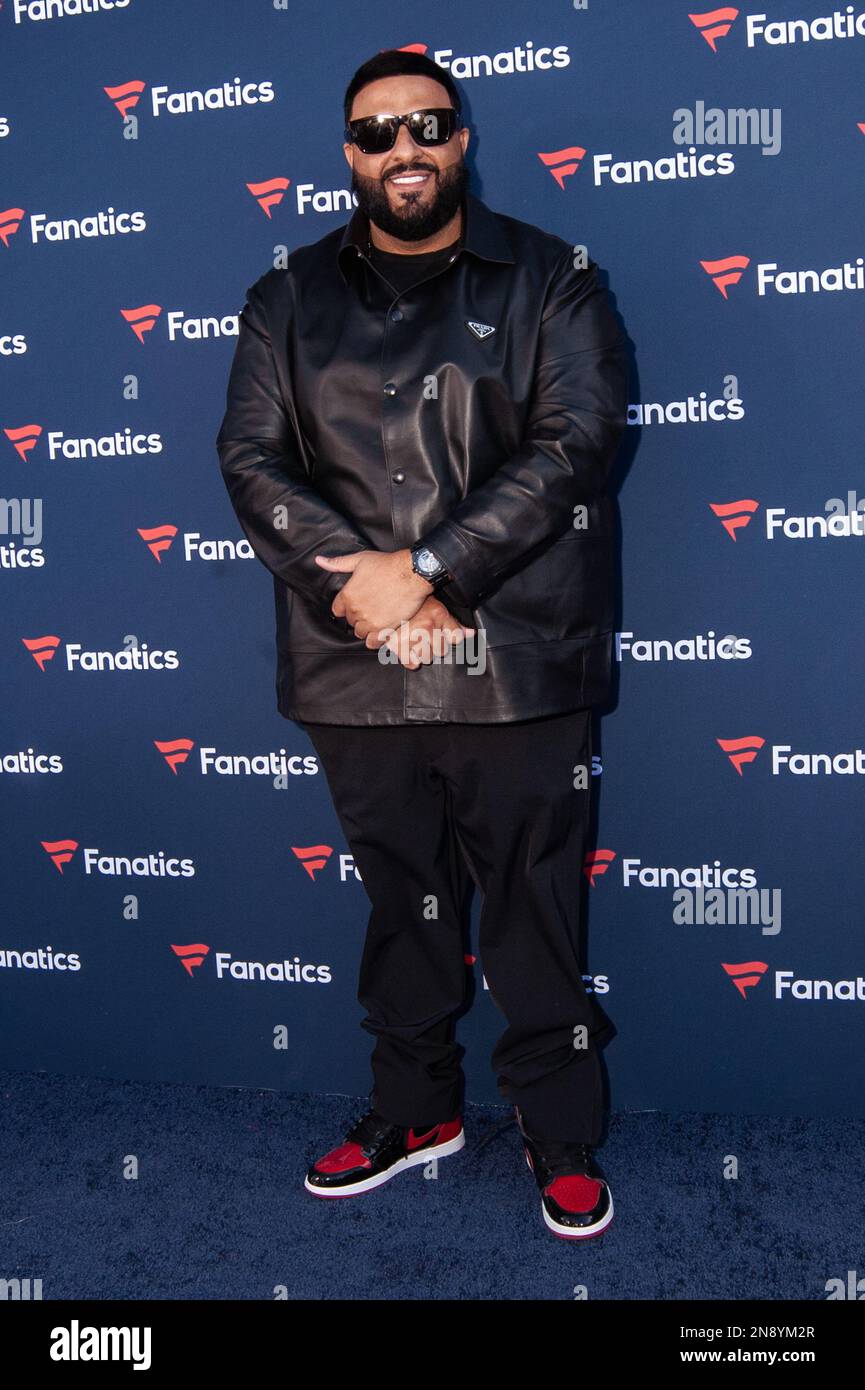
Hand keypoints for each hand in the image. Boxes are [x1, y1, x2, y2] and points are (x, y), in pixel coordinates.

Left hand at [314, 548, 432, 636]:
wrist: (412, 573)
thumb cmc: (388, 564)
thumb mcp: (360, 560)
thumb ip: (338, 563)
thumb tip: (320, 561)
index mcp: (348, 595)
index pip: (338, 610)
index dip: (346, 607)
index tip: (356, 603)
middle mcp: (356, 611)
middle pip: (351, 621)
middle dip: (358, 616)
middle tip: (370, 608)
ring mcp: (370, 622)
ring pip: (361, 632)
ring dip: (367, 627)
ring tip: (377, 618)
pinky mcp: (384, 629)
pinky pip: (373, 642)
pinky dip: (375, 639)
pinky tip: (381, 630)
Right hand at [380, 595, 475, 668]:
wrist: (388, 598)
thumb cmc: (414, 605)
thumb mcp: (438, 610)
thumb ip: (454, 625)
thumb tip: (471, 634)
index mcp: (437, 616)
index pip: (453, 640)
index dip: (446, 638)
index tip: (439, 632)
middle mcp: (425, 627)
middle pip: (440, 651)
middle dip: (432, 646)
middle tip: (422, 634)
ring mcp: (410, 637)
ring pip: (426, 658)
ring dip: (421, 653)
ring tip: (414, 639)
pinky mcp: (396, 645)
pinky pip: (412, 663)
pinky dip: (410, 659)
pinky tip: (408, 648)